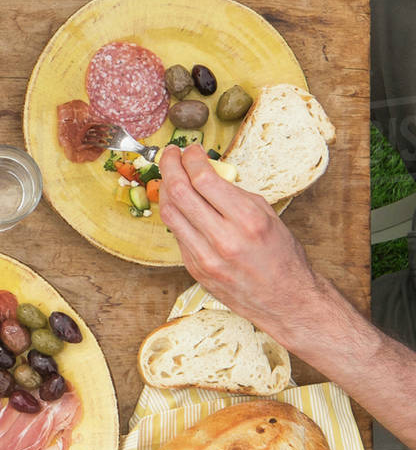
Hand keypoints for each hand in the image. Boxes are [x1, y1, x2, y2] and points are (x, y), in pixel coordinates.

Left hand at [156, 144, 321, 345]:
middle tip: (169, 154)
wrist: (285, 300)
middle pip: (179, 193)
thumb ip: (236, 193)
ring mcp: (204, 256)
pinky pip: (176, 234)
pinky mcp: (194, 268)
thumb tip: (208, 172)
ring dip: (165, 189)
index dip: (191, 158)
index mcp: (246, 220)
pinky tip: (178, 203)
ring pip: (170, 213)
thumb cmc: (281, 256)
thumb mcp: (267, 215)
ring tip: (168, 176)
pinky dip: (174, 214)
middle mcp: (222, 238)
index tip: (191, 150)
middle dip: (169, 166)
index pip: (204, 179)